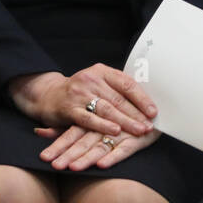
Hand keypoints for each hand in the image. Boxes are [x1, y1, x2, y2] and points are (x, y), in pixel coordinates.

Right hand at [7, 65, 155, 136]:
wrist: (48, 95)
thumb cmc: (81, 92)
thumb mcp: (98, 83)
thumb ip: (116, 89)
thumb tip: (146, 101)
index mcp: (102, 71)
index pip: (127, 83)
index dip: (142, 98)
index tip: (154, 111)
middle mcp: (91, 79)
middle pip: (119, 98)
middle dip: (136, 114)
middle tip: (149, 126)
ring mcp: (79, 93)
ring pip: (107, 109)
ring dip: (125, 121)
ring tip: (139, 130)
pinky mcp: (69, 108)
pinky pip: (89, 118)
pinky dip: (103, 125)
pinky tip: (115, 131)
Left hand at [34, 123, 160, 171]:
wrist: (152, 109)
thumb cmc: (117, 114)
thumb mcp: (88, 118)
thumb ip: (65, 126)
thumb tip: (38, 132)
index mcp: (94, 118)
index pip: (73, 133)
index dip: (59, 144)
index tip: (45, 158)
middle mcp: (106, 125)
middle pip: (84, 141)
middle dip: (69, 154)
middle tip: (55, 166)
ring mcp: (123, 132)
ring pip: (101, 146)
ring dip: (87, 158)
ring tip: (73, 168)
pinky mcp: (138, 139)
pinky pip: (124, 149)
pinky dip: (113, 157)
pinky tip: (101, 165)